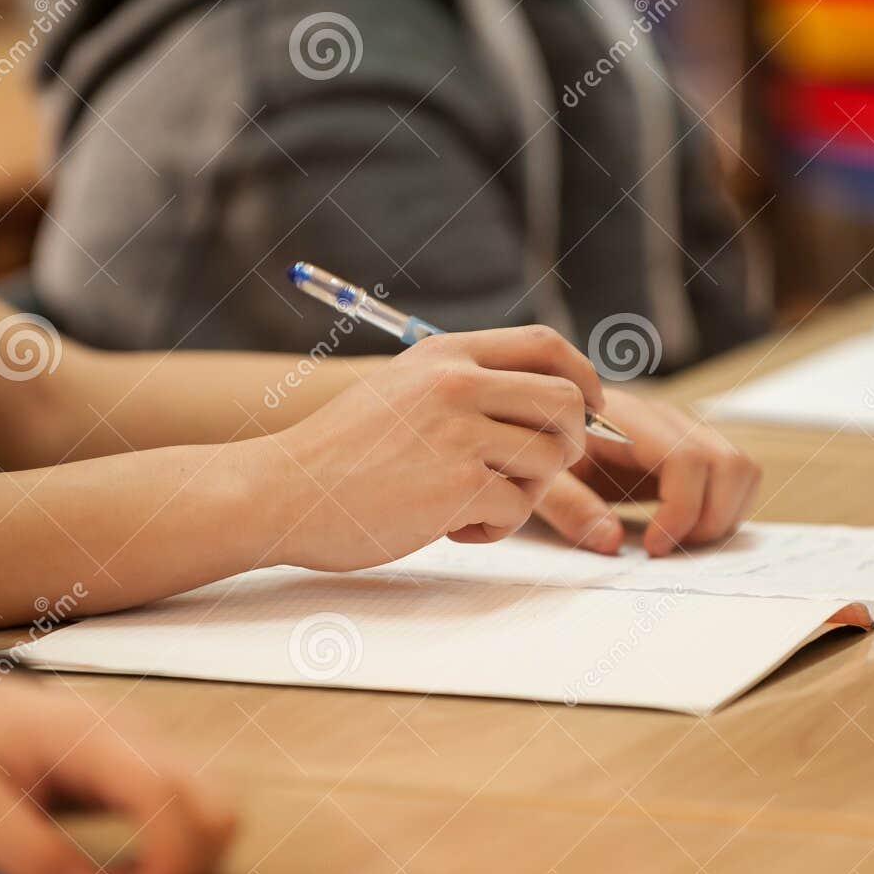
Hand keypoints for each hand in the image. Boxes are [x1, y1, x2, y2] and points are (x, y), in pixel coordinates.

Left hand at [0, 672, 235, 873]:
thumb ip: (31, 857)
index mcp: (85, 737)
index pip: (162, 790)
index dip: (170, 856)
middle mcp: (134, 732)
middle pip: (211, 797)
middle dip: (191, 863)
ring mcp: (150, 743)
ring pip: (216, 802)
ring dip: (192, 857)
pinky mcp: (154, 760)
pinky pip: (197, 805)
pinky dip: (183, 847)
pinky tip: (138, 868)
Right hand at [260, 326, 603, 571]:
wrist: (283, 492)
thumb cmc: (340, 454)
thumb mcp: (400, 390)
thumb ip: (461, 385)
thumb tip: (540, 399)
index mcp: (445, 355)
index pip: (545, 344)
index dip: (583, 377)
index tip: (589, 408)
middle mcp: (456, 383)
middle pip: (566, 401)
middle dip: (570, 442)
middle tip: (536, 472)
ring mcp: (458, 433)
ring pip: (550, 459)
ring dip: (527, 492)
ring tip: (478, 505)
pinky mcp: (458, 486)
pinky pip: (517, 508)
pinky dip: (496, 529)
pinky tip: (453, 529)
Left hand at [535, 388, 759, 556]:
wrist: (536, 427)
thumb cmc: (537, 452)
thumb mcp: (539, 480)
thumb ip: (569, 505)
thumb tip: (611, 543)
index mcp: (628, 420)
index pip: (687, 458)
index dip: (681, 510)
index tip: (651, 547)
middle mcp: (666, 420)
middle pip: (729, 463)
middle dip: (710, 519)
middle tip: (665, 549)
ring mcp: (685, 433)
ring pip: (742, 469)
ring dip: (724, 515)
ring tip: (678, 541)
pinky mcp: (692, 452)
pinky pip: (735, 477)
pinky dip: (724, 510)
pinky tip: (683, 530)